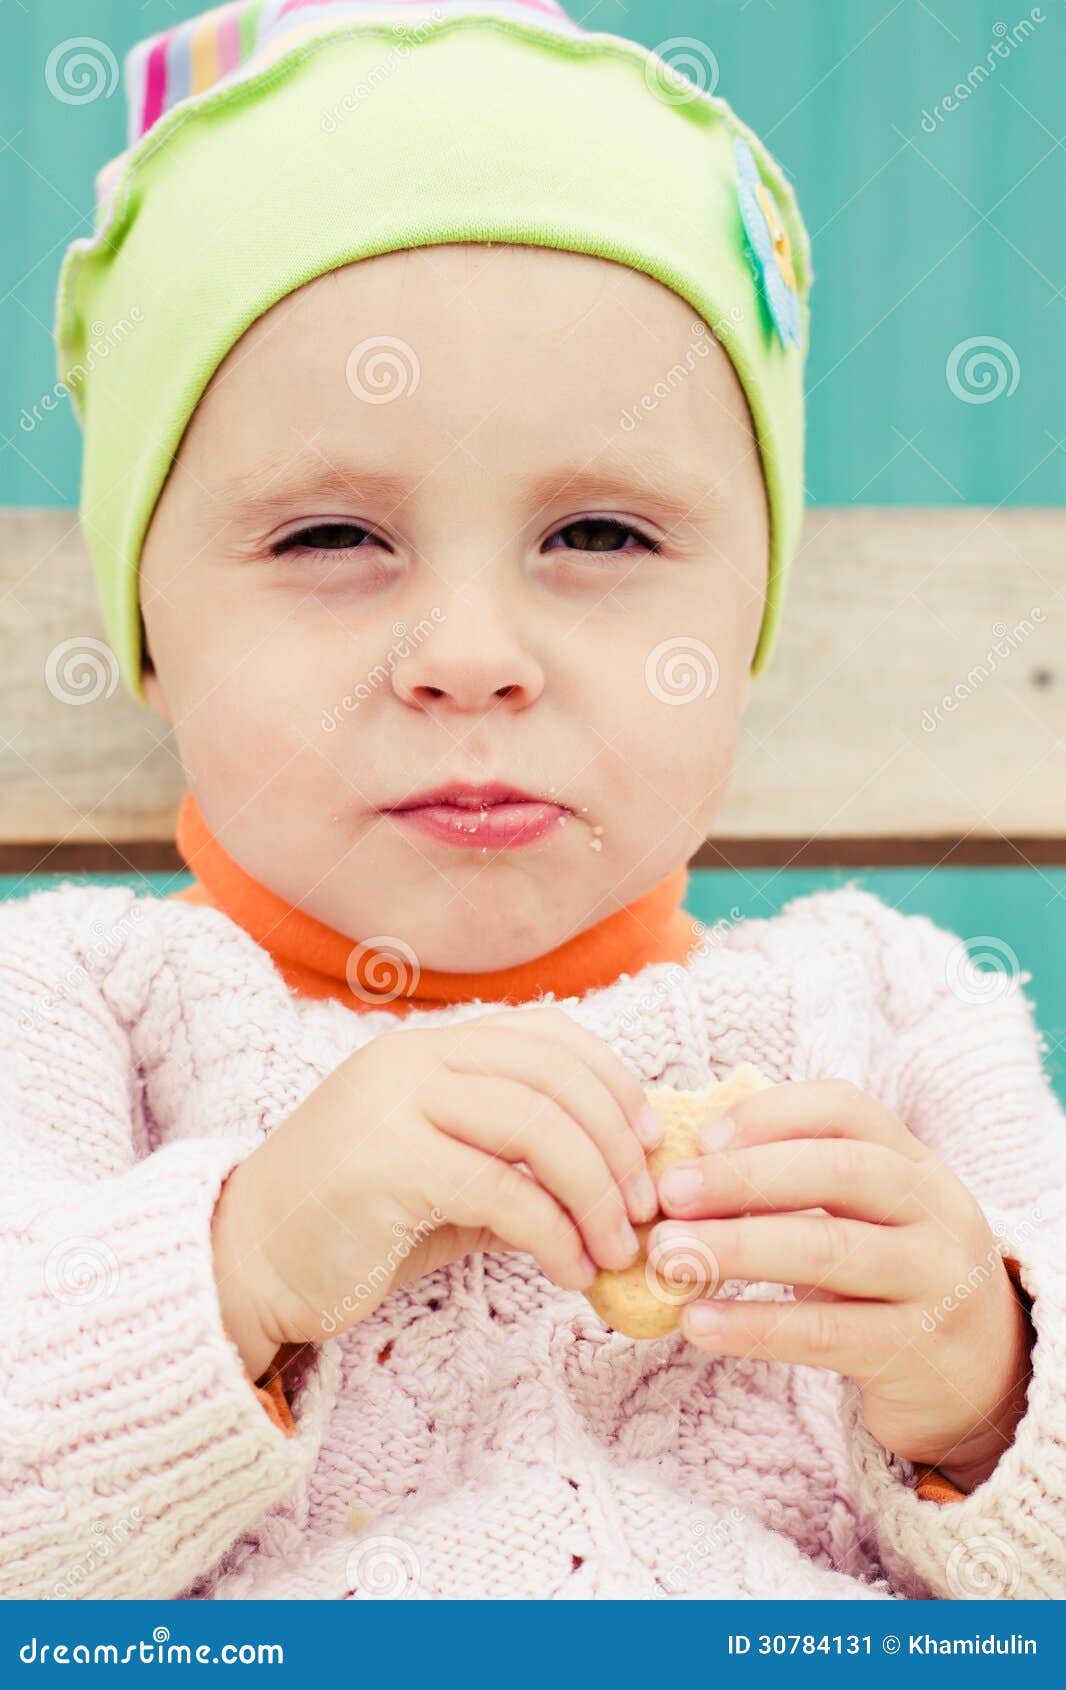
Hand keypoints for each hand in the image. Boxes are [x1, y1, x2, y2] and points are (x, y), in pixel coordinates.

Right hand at [212, 1006, 661, 1377]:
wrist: (246, 1262)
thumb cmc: (354, 1222)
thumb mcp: (447, 1176)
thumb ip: (519, 1164)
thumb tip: (619, 1185)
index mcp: (431, 1047)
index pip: (548, 1034)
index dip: (613, 1081)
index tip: (651, 1140)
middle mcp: (413, 1060)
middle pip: (554, 1076)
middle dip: (618, 1141)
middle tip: (645, 1205)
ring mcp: (395, 1106)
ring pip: (537, 1126)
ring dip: (596, 1192)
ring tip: (616, 1246)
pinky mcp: (386, 1167)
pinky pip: (502, 1191)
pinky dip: (554, 1234)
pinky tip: (570, 1271)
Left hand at [649, 1078, 1033, 1491]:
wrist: (986, 1378)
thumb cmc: (890, 1280)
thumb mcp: (868, 1218)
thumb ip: (799, 1183)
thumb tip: (681, 1166)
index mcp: (915, 1163)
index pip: (846, 1109)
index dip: (770, 1114)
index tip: (701, 1138)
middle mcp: (936, 1212)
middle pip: (840, 1172)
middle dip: (744, 1177)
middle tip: (668, 1193)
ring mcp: (933, 1282)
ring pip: (830, 1250)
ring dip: (737, 1248)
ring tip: (668, 1256)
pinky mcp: (914, 1351)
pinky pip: (825, 1334)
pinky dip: (753, 1326)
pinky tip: (696, 1323)